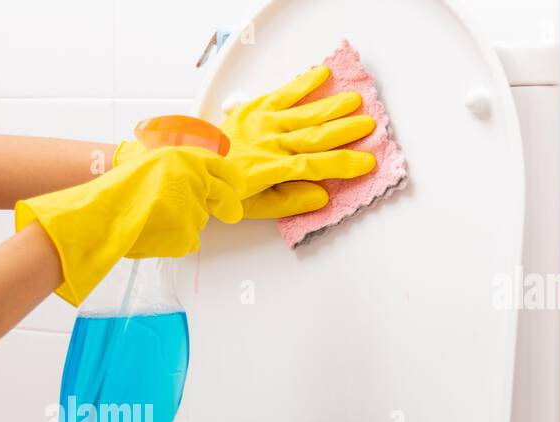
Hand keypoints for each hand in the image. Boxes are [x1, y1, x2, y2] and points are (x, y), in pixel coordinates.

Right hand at [15, 145, 243, 305]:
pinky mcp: (187, 233)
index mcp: (187, 158)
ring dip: (185, 223)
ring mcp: (193, 208)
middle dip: (229, 207)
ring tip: (156, 220)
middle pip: (224, 197)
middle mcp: (195, 179)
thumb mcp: (154, 164)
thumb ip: (180, 170)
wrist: (103, 211)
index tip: (239, 188)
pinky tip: (154, 233)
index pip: (224, 168)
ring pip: (200, 221)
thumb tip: (201, 185)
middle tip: (232, 215)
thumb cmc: (120, 188)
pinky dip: (175, 241)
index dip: (234, 180)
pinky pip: (188, 241)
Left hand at [115, 65, 378, 218]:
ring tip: (355, 99)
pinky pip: (281, 93)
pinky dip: (301, 83)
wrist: (189, 165)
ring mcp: (262, 122)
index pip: (315, 166)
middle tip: (370, 125)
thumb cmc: (222, 189)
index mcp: (272, 168)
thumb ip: (289, 202)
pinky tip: (320, 75)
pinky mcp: (253, 108)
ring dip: (331, 105)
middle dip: (345, 130)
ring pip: (303, 112)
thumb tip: (321, 197)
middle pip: (315, 135)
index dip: (343, 164)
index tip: (367, 163)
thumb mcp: (254, 208)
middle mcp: (270, 142)